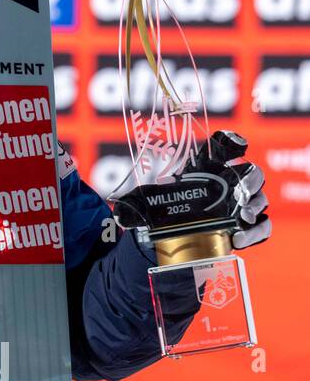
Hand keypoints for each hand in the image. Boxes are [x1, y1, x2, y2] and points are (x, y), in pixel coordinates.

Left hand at [112, 130, 269, 248]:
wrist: (173, 235)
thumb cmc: (163, 211)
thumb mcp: (145, 205)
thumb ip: (133, 207)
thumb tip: (119, 215)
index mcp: (206, 167)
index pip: (225, 145)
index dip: (233, 141)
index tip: (235, 144)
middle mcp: (228, 182)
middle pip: (251, 172)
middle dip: (252, 179)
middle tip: (242, 192)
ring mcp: (240, 204)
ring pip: (259, 200)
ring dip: (255, 205)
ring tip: (242, 217)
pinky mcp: (247, 227)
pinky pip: (262, 227)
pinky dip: (256, 231)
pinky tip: (239, 238)